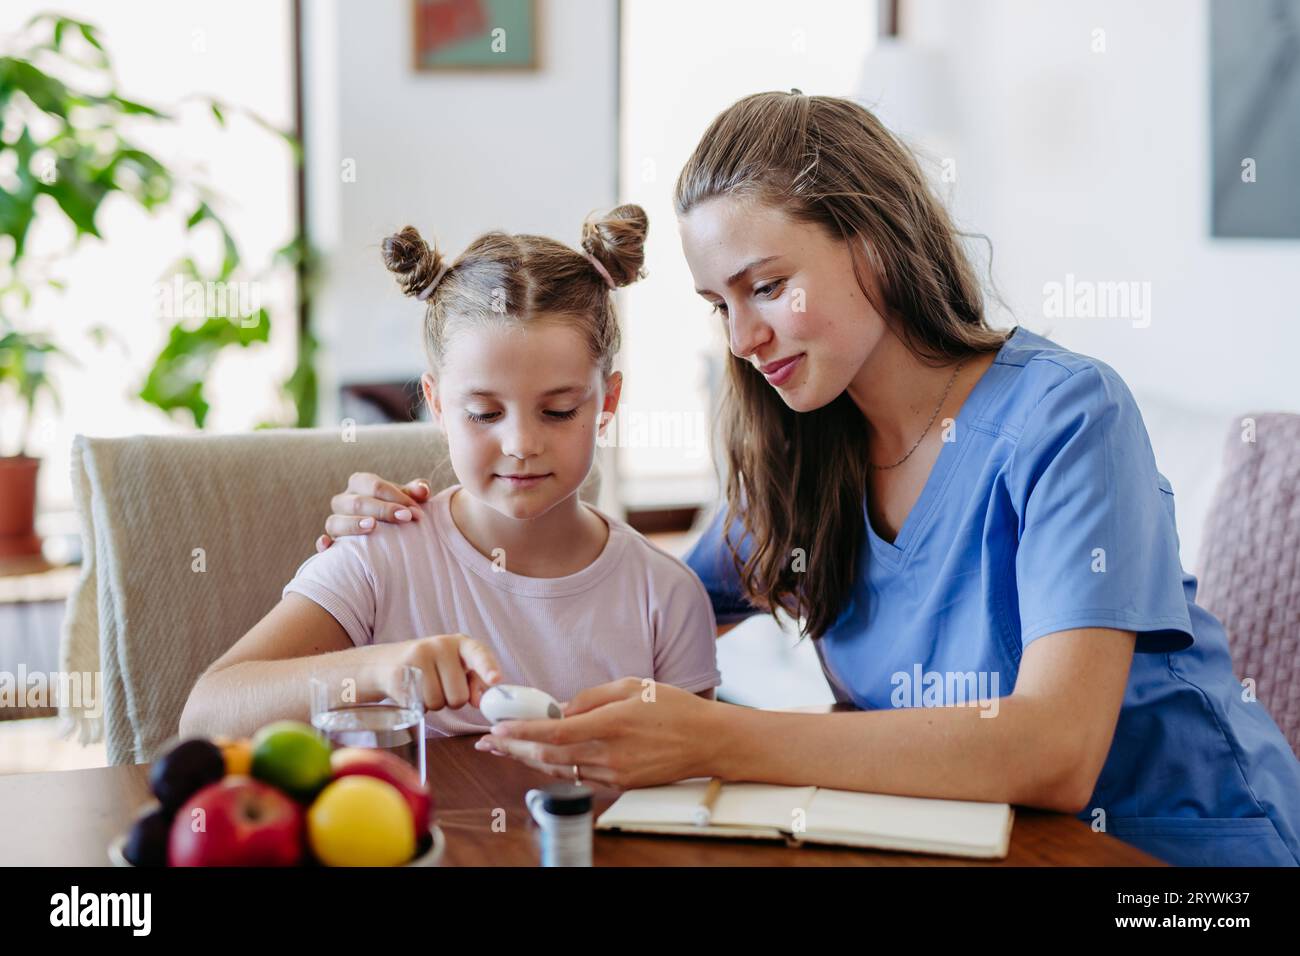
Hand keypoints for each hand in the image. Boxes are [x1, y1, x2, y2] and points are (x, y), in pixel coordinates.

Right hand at [317, 472, 431, 551]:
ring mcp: (335, 521)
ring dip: (353, 524)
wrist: (389, 530)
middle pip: (356, 502)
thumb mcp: (408, 499)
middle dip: (382, 509)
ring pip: (335, 521)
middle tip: (405, 518)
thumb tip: (423, 490)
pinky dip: (324, 544)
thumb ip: (417, 492)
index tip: (414, 512)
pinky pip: (321, 544)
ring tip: (373, 526)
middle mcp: (344, 500)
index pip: (374, 485)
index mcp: (360, 483)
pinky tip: (330, 546)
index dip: (395, 496)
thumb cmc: (399, 509)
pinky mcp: (332, 543)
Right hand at [376, 634, 502, 710]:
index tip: (495, 679)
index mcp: (461, 643)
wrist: (389, 662)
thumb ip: (475, 682)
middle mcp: (441, 645)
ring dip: (434, 704)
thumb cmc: (433, 667)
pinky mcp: (399, 674)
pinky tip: (412, 692)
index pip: (478, 654)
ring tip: (426, 688)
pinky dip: (418, 706)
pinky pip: (418, 705)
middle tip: (442, 688)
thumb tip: (479, 700)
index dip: (488, 668)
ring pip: (438, 703)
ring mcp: (418, 657)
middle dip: (452, 701)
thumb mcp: (457, 667)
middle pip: (459, 695)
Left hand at [473, 678, 724, 787]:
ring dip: (529, 758)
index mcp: (612, 723)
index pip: (555, 730)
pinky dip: (554, 766)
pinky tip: (540, 757)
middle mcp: (610, 753)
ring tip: (505, 749)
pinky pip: (578, 776)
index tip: (498, 728)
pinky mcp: (620, 784)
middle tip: (488, 741)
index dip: (521, 731)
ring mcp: (614, 773)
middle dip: (513, 748)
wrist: (708, 741)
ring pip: (560, 769)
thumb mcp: (633, 685)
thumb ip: (592, 696)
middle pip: (549, 755)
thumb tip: (562, 707)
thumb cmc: (674, 708)